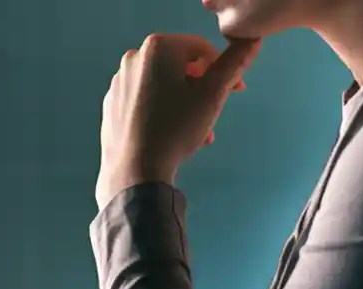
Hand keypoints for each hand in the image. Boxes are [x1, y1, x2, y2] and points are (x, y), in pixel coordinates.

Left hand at [96, 34, 259, 208]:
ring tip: (197, 131)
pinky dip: (162, 111)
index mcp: (157, 48)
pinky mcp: (111, 105)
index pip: (202, 48)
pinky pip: (144, 100)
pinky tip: (172, 134)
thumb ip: (234, 64)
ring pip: (163, 85)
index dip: (223, 68)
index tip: (236, 91)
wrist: (135, 171)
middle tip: (213, 113)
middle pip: (181, 66)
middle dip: (202, 88)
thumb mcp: (213, 95)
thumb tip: (251, 42)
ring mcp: (119, 82)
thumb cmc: (175, 129)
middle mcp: (133, 58)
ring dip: (185, 102)